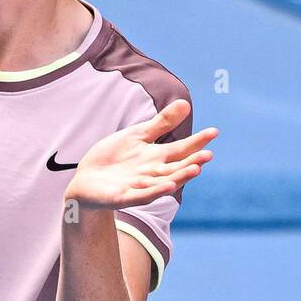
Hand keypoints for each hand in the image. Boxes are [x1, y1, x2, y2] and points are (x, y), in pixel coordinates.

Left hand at [65, 99, 217, 210]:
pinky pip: (142, 195)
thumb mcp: (137, 136)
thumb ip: (161, 123)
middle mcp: (152, 173)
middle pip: (176, 167)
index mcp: (157, 157)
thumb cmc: (114, 158)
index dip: (197, 141)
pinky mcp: (123, 197)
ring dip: (179, 177)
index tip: (214, 131)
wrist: (86, 180)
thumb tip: (186, 103)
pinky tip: (168, 185)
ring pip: (163, 182)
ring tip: (196, 169)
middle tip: (209, 155)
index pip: (181, 149)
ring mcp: (139, 186)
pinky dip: (155, 191)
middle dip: (192, 162)